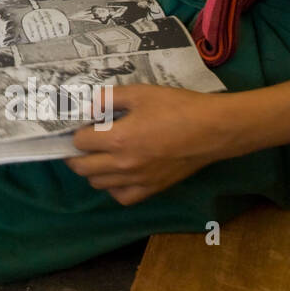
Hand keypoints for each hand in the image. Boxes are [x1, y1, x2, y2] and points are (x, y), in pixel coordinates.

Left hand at [68, 85, 229, 204]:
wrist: (213, 129)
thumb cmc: (177, 107)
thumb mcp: (140, 93)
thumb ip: (109, 98)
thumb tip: (89, 106)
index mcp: (118, 139)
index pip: (79, 142)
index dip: (76, 132)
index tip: (81, 125)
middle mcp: (123, 164)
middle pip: (82, 168)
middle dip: (76, 154)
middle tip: (82, 142)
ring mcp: (138, 180)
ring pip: (99, 184)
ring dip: (93, 171)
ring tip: (100, 156)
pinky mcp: (153, 188)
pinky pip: (123, 197)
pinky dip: (114, 188)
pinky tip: (119, 174)